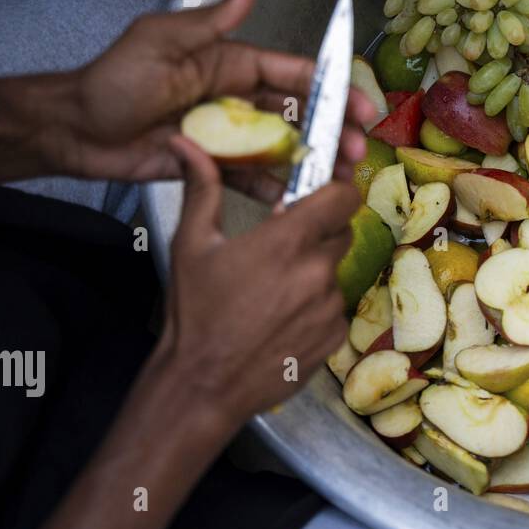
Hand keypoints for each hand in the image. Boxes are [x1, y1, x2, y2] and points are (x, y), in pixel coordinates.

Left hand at [51, 0, 372, 198]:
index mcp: (229, 63)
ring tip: (338, 181)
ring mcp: (226, 135)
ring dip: (312, 162)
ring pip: (282, 148)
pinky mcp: (211, 167)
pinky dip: (275, 189)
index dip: (330, 88)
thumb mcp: (161, 41)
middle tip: (358, 153)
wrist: (73, 131)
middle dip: (333, 132)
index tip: (361, 107)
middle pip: (297, 114)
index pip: (292, 74)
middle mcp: (234, 98)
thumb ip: (213, 21)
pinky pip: (251, 179)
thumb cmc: (113, 81)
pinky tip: (298, 202)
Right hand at [155, 136, 357, 428]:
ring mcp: (330, 306)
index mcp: (288, 241)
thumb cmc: (195, 312)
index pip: (343, 197)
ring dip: (314, 274)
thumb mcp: (192, 245)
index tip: (318, 197)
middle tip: (284, 247)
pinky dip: (316, 308)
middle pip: (341, 232)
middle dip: (319, 233)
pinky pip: (335, 308)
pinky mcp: (335, 337)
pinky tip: (282, 318)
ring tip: (275, 291)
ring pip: (336, 273)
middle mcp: (317, 271)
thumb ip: (201, 188)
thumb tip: (185, 143)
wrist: (203, 385)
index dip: (335, 192)